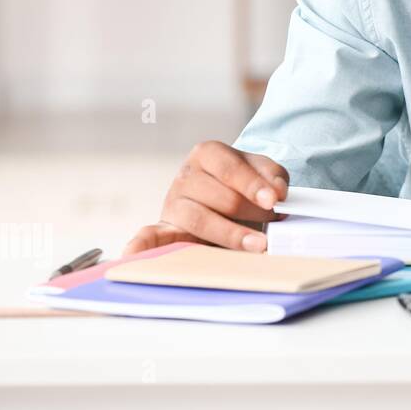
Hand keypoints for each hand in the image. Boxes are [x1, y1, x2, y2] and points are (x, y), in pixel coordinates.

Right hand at [123, 142, 288, 255]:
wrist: (226, 199)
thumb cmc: (244, 184)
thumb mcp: (263, 171)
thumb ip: (272, 176)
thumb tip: (276, 192)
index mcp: (208, 153)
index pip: (229, 167)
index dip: (252, 185)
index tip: (273, 201)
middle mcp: (186, 176)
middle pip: (219, 197)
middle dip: (251, 211)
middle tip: (275, 222)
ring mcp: (173, 203)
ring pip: (199, 219)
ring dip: (230, 234)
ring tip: (258, 245)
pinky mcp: (166, 229)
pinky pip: (149, 236)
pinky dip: (141, 246)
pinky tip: (134, 256)